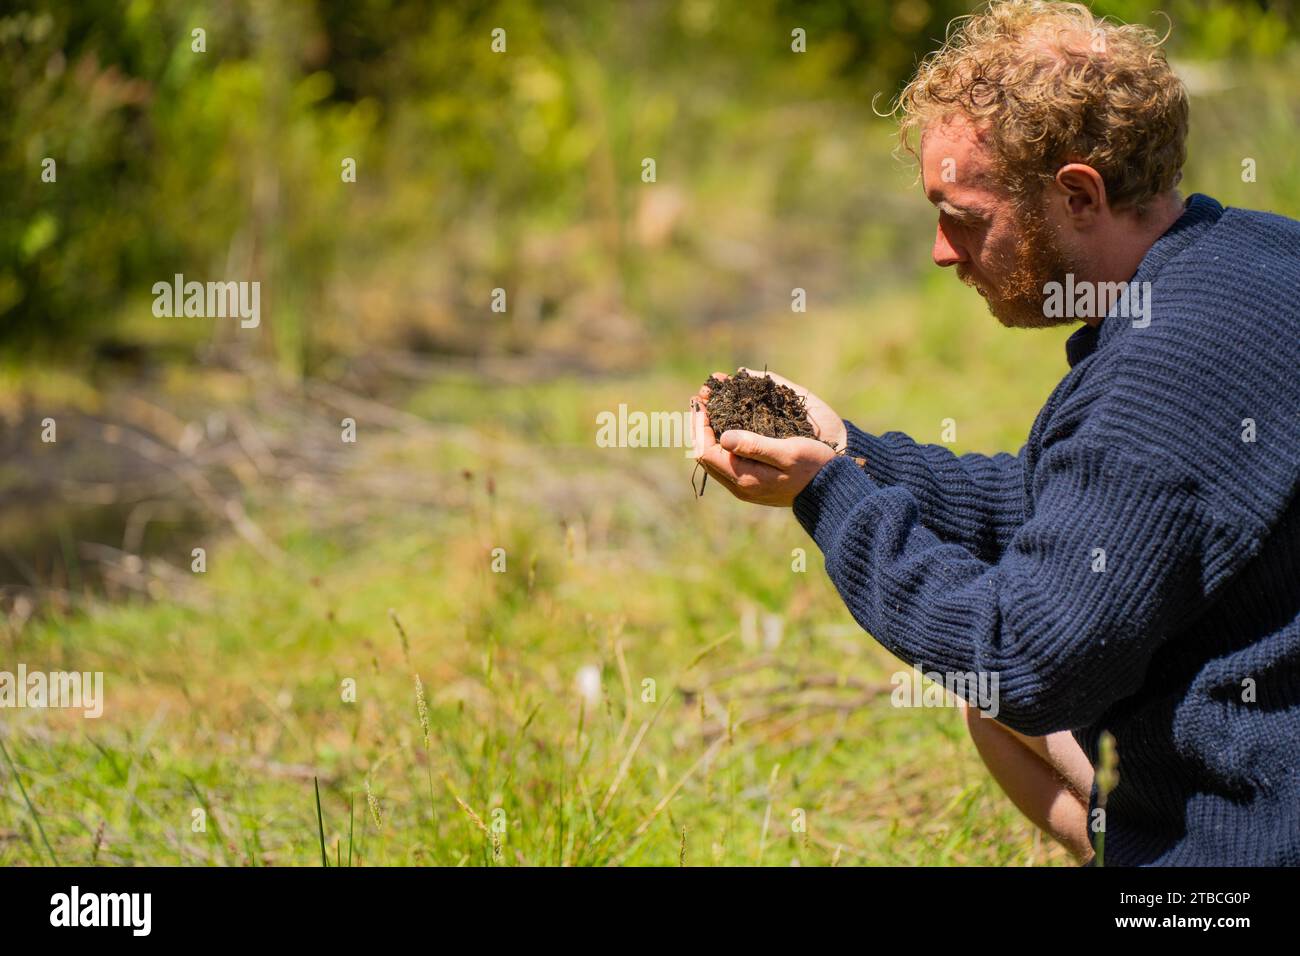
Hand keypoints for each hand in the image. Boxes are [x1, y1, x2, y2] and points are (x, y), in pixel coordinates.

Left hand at [691, 376, 837, 506]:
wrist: (830, 491)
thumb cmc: (813, 467)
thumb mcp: (788, 452)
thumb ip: (755, 445)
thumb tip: (723, 436)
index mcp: (744, 478)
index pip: (706, 452)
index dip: (699, 426)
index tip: (701, 403)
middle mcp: (739, 485)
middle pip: (704, 456)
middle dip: (699, 427)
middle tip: (700, 400)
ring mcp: (744, 486)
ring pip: (713, 459)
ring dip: (707, 434)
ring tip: (708, 408)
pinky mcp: (751, 482)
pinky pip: (725, 461)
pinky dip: (719, 442)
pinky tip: (724, 425)